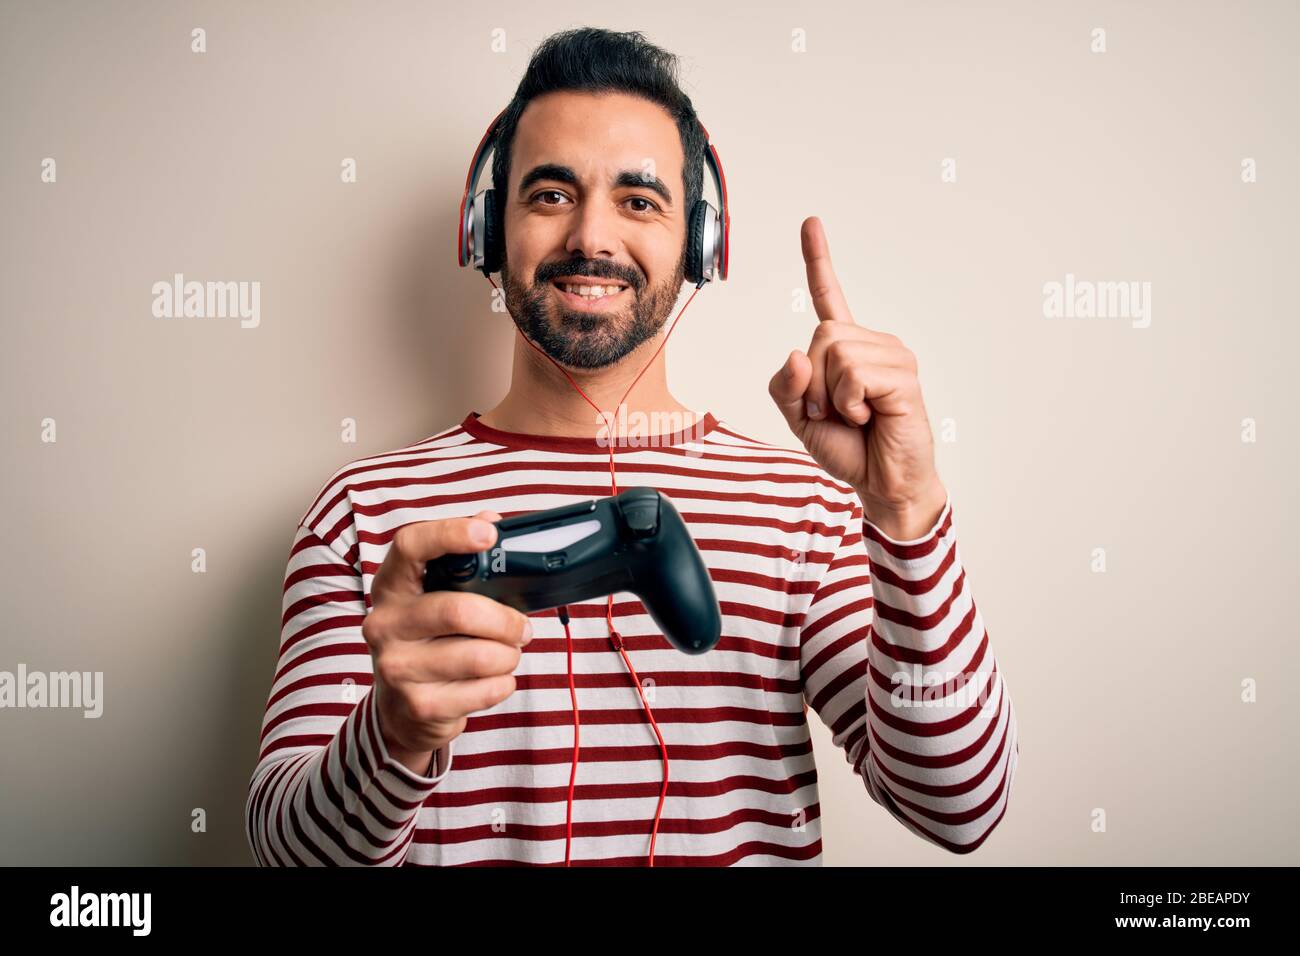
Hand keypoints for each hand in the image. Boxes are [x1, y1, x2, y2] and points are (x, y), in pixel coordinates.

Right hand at [364, 509, 532, 775]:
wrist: (403, 708)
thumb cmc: (430, 639)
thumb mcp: (438, 596)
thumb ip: (464, 559)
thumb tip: (491, 519)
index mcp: (392, 585)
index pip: (410, 545)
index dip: (450, 534)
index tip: (489, 534)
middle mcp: (385, 623)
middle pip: (458, 610)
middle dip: (506, 620)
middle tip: (523, 627)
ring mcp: (396, 667)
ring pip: (479, 656)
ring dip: (508, 655)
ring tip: (508, 653)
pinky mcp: (418, 705)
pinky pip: (483, 690)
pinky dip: (503, 683)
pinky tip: (494, 679)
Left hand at [768, 216, 946, 539]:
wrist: (883, 483)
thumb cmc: (849, 448)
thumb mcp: (799, 418)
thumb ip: (784, 387)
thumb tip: (796, 352)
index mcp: (847, 349)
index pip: (830, 297)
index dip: (819, 260)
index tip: (810, 223)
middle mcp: (873, 344)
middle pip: (820, 336)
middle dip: (813, 383)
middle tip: (835, 413)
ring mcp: (892, 356)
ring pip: (834, 354)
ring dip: (831, 396)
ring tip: (856, 416)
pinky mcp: (903, 374)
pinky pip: (853, 374)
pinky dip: (850, 402)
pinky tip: (871, 416)